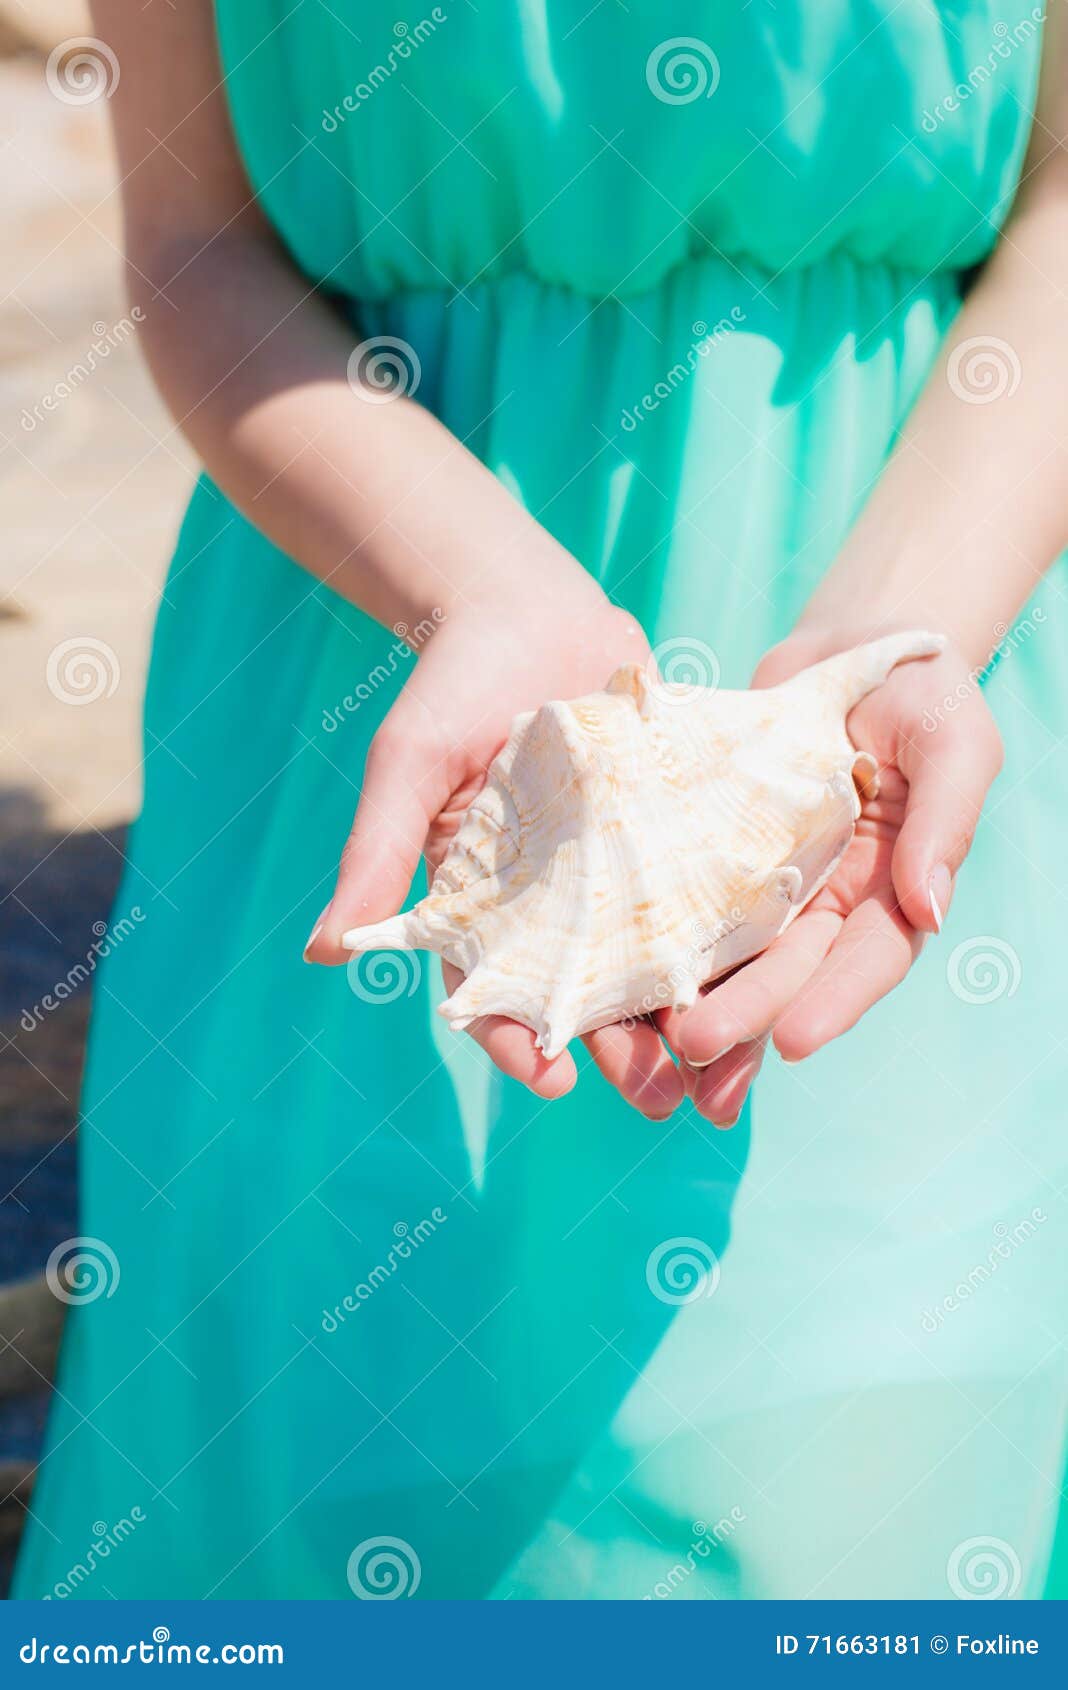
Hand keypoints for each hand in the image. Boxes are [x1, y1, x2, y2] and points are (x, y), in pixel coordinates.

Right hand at [305, 566, 686, 1117]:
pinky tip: (767, 968)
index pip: (496, 990)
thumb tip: (324, 954)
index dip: (519, 1039)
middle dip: (620, 1049)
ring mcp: (618, 867)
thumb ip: (375, 856)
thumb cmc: (450, 684)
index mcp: (483, 902)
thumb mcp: (408, 766)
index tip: (553, 1077)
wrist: (524, 606)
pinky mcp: (673, 829)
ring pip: (652, 956)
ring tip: (721, 1062)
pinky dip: (731, 930)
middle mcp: (554, 899)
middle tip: (660, 1097)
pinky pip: (704, 887)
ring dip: (683, 1010)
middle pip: (587, 991)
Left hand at [659, 625, 1003, 1124]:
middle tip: (695, 1046)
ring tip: (655, 1048)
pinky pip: (686, 904)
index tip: (791, 1041)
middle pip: (788, 973)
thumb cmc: (917, 689)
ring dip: (698, 1004)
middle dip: (745, 1015)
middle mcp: (829, 902)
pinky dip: (659, 944)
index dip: (833, 1003)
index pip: (867, 960)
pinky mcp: (716, 857)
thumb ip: (945, 822)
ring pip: (732, 958)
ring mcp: (770, 885)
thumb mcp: (952, 742)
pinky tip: (621, 984)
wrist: (850, 646)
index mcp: (891, 889)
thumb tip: (931, 910)